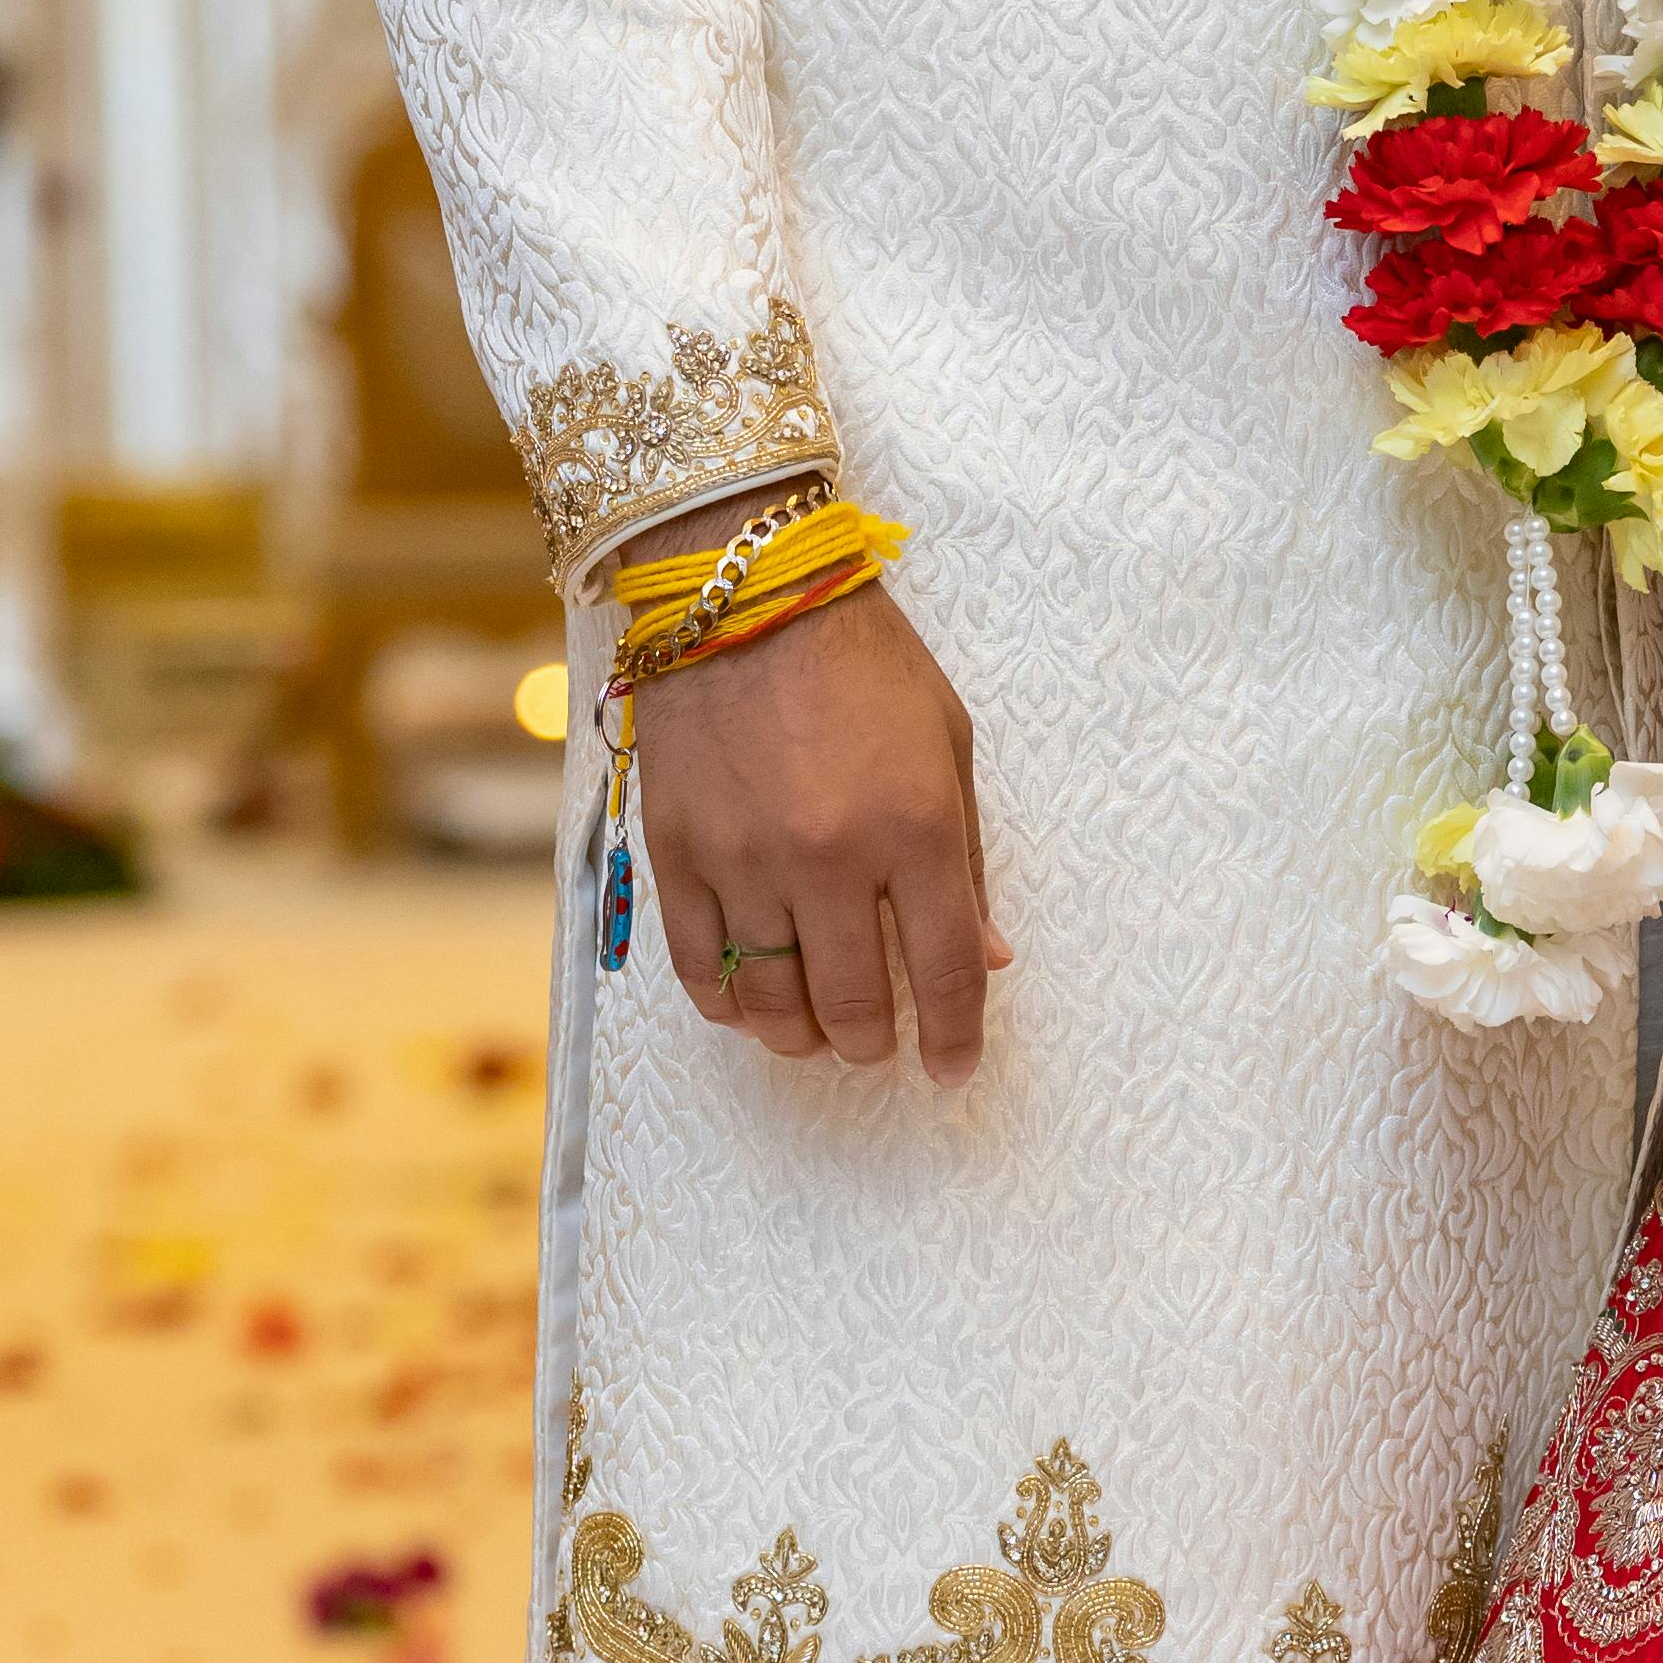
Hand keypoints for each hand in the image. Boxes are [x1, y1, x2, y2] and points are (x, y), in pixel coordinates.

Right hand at [633, 586, 1007, 1081]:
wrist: (745, 593)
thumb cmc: (864, 661)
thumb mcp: (947, 745)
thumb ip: (967, 859)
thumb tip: (986, 958)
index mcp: (914, 827)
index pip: (945, 971)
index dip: (956, 1038)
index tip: (955, 1069)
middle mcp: (830, 856)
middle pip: (854, 1003)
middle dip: (873, 1044)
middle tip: (879, 1045)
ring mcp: (745, 859)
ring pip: (770, 999)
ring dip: (800, 1036)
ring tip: (816, 1035)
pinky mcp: (677, 852)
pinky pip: (698, 965)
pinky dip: (727, 1003)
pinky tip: (749, 1005)